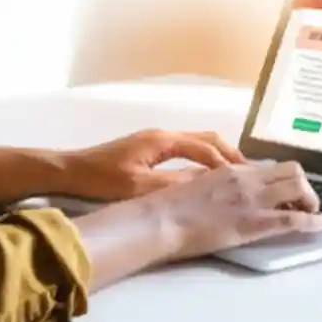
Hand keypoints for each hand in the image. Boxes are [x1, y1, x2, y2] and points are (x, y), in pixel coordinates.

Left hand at [60, 129, 246, 200]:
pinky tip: (208, 174)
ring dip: (217, 154)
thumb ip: (174, 184)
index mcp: (162, 140)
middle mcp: (162, 134)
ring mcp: (156, 140)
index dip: (226, 163)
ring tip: (236, 173)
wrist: (71, 171)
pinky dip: (203, 157)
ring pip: (197, 141)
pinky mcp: (149, 148)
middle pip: (206, 138)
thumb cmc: (102, 179)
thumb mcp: (139, 187)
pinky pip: (186, 148)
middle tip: (250, 172)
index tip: (245, 179)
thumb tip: (208, 184)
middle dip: (229, 153)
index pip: (204, 148)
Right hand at [144, 161, 321, 261]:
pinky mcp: (254, 222)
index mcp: (231, 170)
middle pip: (292, 170)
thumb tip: (229, 187)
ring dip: (310, 200)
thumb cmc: (169, 207)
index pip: (270, 167)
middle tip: (302, 204)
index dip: (285, 180)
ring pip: (299, 187)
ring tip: (310, 214)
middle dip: (304, 187)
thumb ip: (219, 182)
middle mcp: (247, 179)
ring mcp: (252, 199)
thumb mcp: (198, 184)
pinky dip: (314, 221)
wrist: (160, 221)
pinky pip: (294, 219)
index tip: (288, 194)